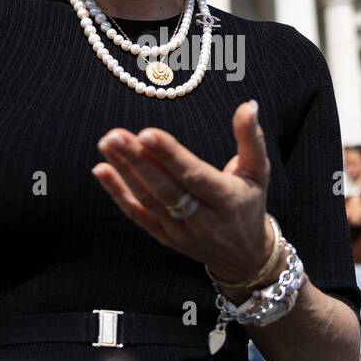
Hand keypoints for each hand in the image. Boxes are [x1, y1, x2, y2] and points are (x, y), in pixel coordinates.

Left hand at [91, 99, 273, 288]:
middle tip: (116, 135)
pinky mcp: (164, 237)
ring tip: (107, 144)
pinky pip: (138, 215)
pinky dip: (118, 194)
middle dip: (138, 161)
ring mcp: (180, 231)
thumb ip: (251, 138)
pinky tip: (101, 170)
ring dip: (125, 171)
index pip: (195, 175)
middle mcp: (203, 219)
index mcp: (227, 198)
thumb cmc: (250, 204)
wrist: (244, 256)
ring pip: (148, 200)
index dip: (170, 156)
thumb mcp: (259, 172)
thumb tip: (248, 104)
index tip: (147, 133)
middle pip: (165, 188)